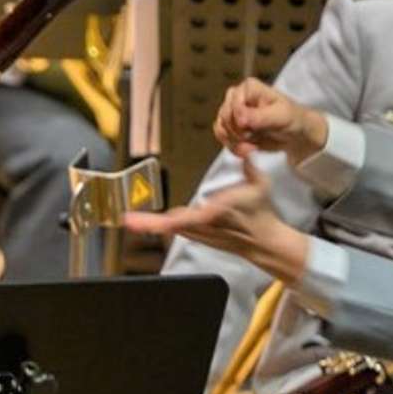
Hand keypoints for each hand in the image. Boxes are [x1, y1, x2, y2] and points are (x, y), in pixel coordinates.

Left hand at [128, 174, 311, 288]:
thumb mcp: (260, 186)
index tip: (162, 218)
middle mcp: (206, 225)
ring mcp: (201, 233)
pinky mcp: (198, 236)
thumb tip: (246, 151)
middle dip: (150, 224)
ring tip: (130, 221)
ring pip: (171, 229)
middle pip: (173, 226)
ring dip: (150, 224)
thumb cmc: (262, 212)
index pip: (192, 218)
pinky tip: (144, 224)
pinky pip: (176, 229)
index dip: (172, 220)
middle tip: (128, 220)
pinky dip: (160, 225)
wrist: (264, 241)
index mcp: (219, 212)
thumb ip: (250, 168)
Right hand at [213, 78, 328, 165]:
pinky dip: (232, 146)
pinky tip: (246, 151)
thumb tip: (240, 119)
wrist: (295, 135)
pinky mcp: (232, 128)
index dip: (239, 118)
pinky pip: (223, 138)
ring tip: (251, 149)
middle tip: (252, 139)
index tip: (250, 128)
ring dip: (234, 142)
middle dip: (238, 132)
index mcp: (249, 87)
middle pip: (225, 116)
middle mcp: (237, 97)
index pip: (233, 103)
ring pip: (222, 128)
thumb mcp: (279, 116)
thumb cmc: (291, 119)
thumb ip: (259, 116)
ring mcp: (233, 112)